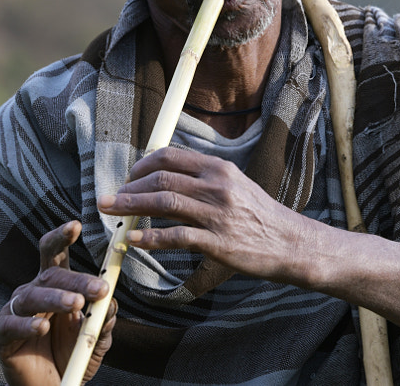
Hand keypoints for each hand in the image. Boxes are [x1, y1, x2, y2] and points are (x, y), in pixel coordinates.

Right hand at [0, 221, 116, 385]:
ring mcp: (13, 313)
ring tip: (75, 305)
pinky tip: (43, 328)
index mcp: (53, 285)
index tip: (75, 225)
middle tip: (99, 290)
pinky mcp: (0, 336)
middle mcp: (31, 292)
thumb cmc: (72, 353)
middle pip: (50, 276)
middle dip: (76, 280)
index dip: (62, 237)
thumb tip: (111, 303)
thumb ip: (103, 319)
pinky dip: (27, 325)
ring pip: (31, 297)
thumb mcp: (95, 337)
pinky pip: (10, 326)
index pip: (54, 254)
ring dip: (56, 299)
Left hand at [98, 147, 315, 283]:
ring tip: (111, 214)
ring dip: (131, 208)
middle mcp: (216, 186)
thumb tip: (168, 177)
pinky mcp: (217, 242)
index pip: (170, 157)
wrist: (290, 242)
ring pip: (163, 203)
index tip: (128, 178)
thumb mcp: (235, 184)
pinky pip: (175, 237)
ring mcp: (217, 214)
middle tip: (109, 199)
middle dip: (129, 188)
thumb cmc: (259, 215)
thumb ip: (204, 178)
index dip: (142, 166)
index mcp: (218, 168)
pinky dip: (149, 238)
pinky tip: (132, 240)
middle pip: (161, 178)